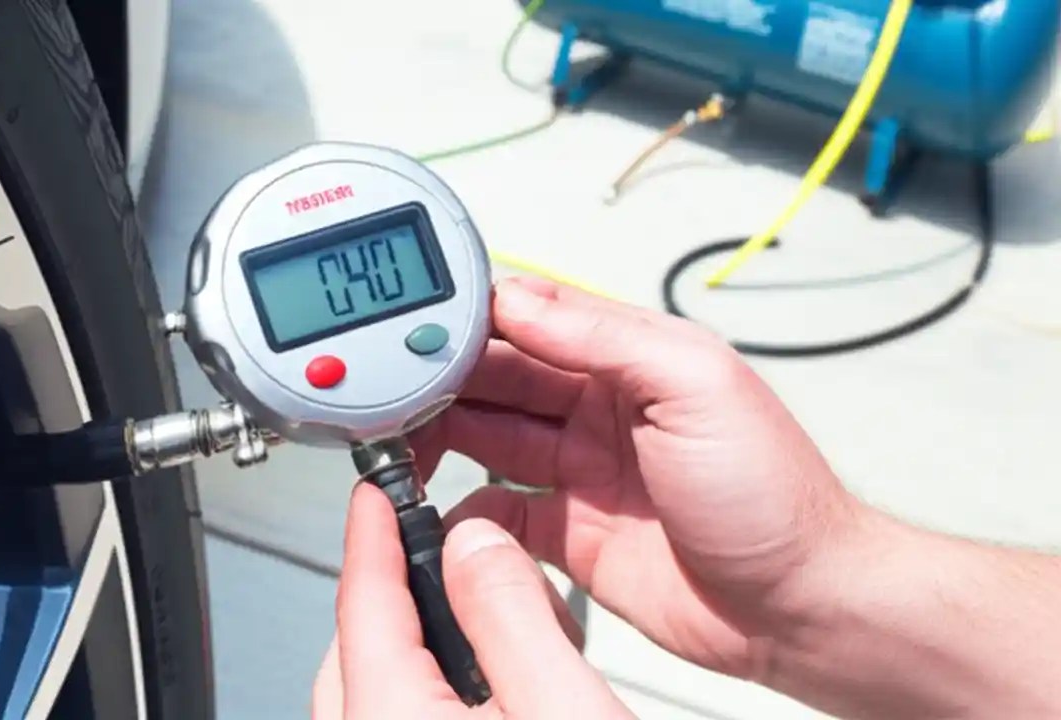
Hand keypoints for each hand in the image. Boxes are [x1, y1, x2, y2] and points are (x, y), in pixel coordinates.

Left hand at [311, 482, 635, 719]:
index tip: (375, 492)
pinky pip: (398, 718)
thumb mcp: (565, 707)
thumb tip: (476, 542)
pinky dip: (428, 686)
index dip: (372, 532)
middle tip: (440, 550)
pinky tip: (487, 686)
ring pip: (375, 686)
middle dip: (398, 587)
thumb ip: (511, 615)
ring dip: (420, 642)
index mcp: (390, 717)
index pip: (361, 598)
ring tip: (488, 624)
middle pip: (357, 643)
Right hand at [411, 276, 863, 680]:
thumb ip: (605, 338)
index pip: (533, 320)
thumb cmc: (771, 494)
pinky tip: (449, 508)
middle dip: (444, 374)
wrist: (797, 605)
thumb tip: (522, 298)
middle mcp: (600, 410)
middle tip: (394, 381)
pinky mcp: (572, 534)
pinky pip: (500, 512)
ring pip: (489, 438)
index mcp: (630, 360)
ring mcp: (583, 473)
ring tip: (404, 435)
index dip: (475, 318)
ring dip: (444, 434)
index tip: (424, 325)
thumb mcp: (695, 385)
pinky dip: (466, 510)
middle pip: (499, 377)